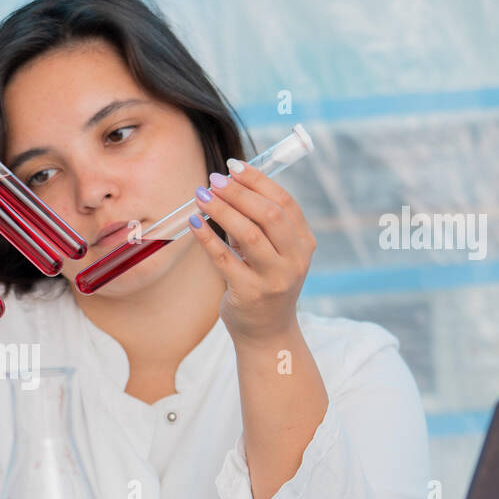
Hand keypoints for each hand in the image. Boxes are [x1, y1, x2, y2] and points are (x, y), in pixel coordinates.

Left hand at [186, 158, 316, 346]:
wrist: (267, 333)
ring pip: (248, 235)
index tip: (234, 166)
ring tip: (201, 195)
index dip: (258, 181)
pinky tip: (194, 223)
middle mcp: (294, 260)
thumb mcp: (273, 253)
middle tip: (214, 179)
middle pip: (269, 215)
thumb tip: (227, 184)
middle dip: (239, 193)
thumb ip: (258, 224)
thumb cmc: (265, 283)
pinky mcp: (250, 294)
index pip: (284, 203)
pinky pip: (225, 260)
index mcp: (304, 243)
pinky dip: (208, 238)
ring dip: (222, 210)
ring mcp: (274, 278)